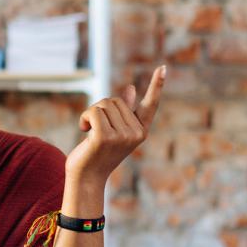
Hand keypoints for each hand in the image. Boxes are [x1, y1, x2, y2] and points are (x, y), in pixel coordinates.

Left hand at [65, 65, 165, 188]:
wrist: (87, 178)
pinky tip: (83, 130)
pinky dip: (84, 118)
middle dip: (101, 109)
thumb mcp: (114, 131)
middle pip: (117, 100)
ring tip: (90, 132)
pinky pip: (93, 112)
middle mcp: (136, 134)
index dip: (156, 85)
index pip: (150, 104)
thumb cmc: (99, 154)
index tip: (163, 67)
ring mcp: (121, 136)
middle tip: (97, 129)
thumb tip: (131, 88)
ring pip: (104, 104)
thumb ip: (124, 112)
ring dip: (91, 114)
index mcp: (141, 131)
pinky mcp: (104, 137)